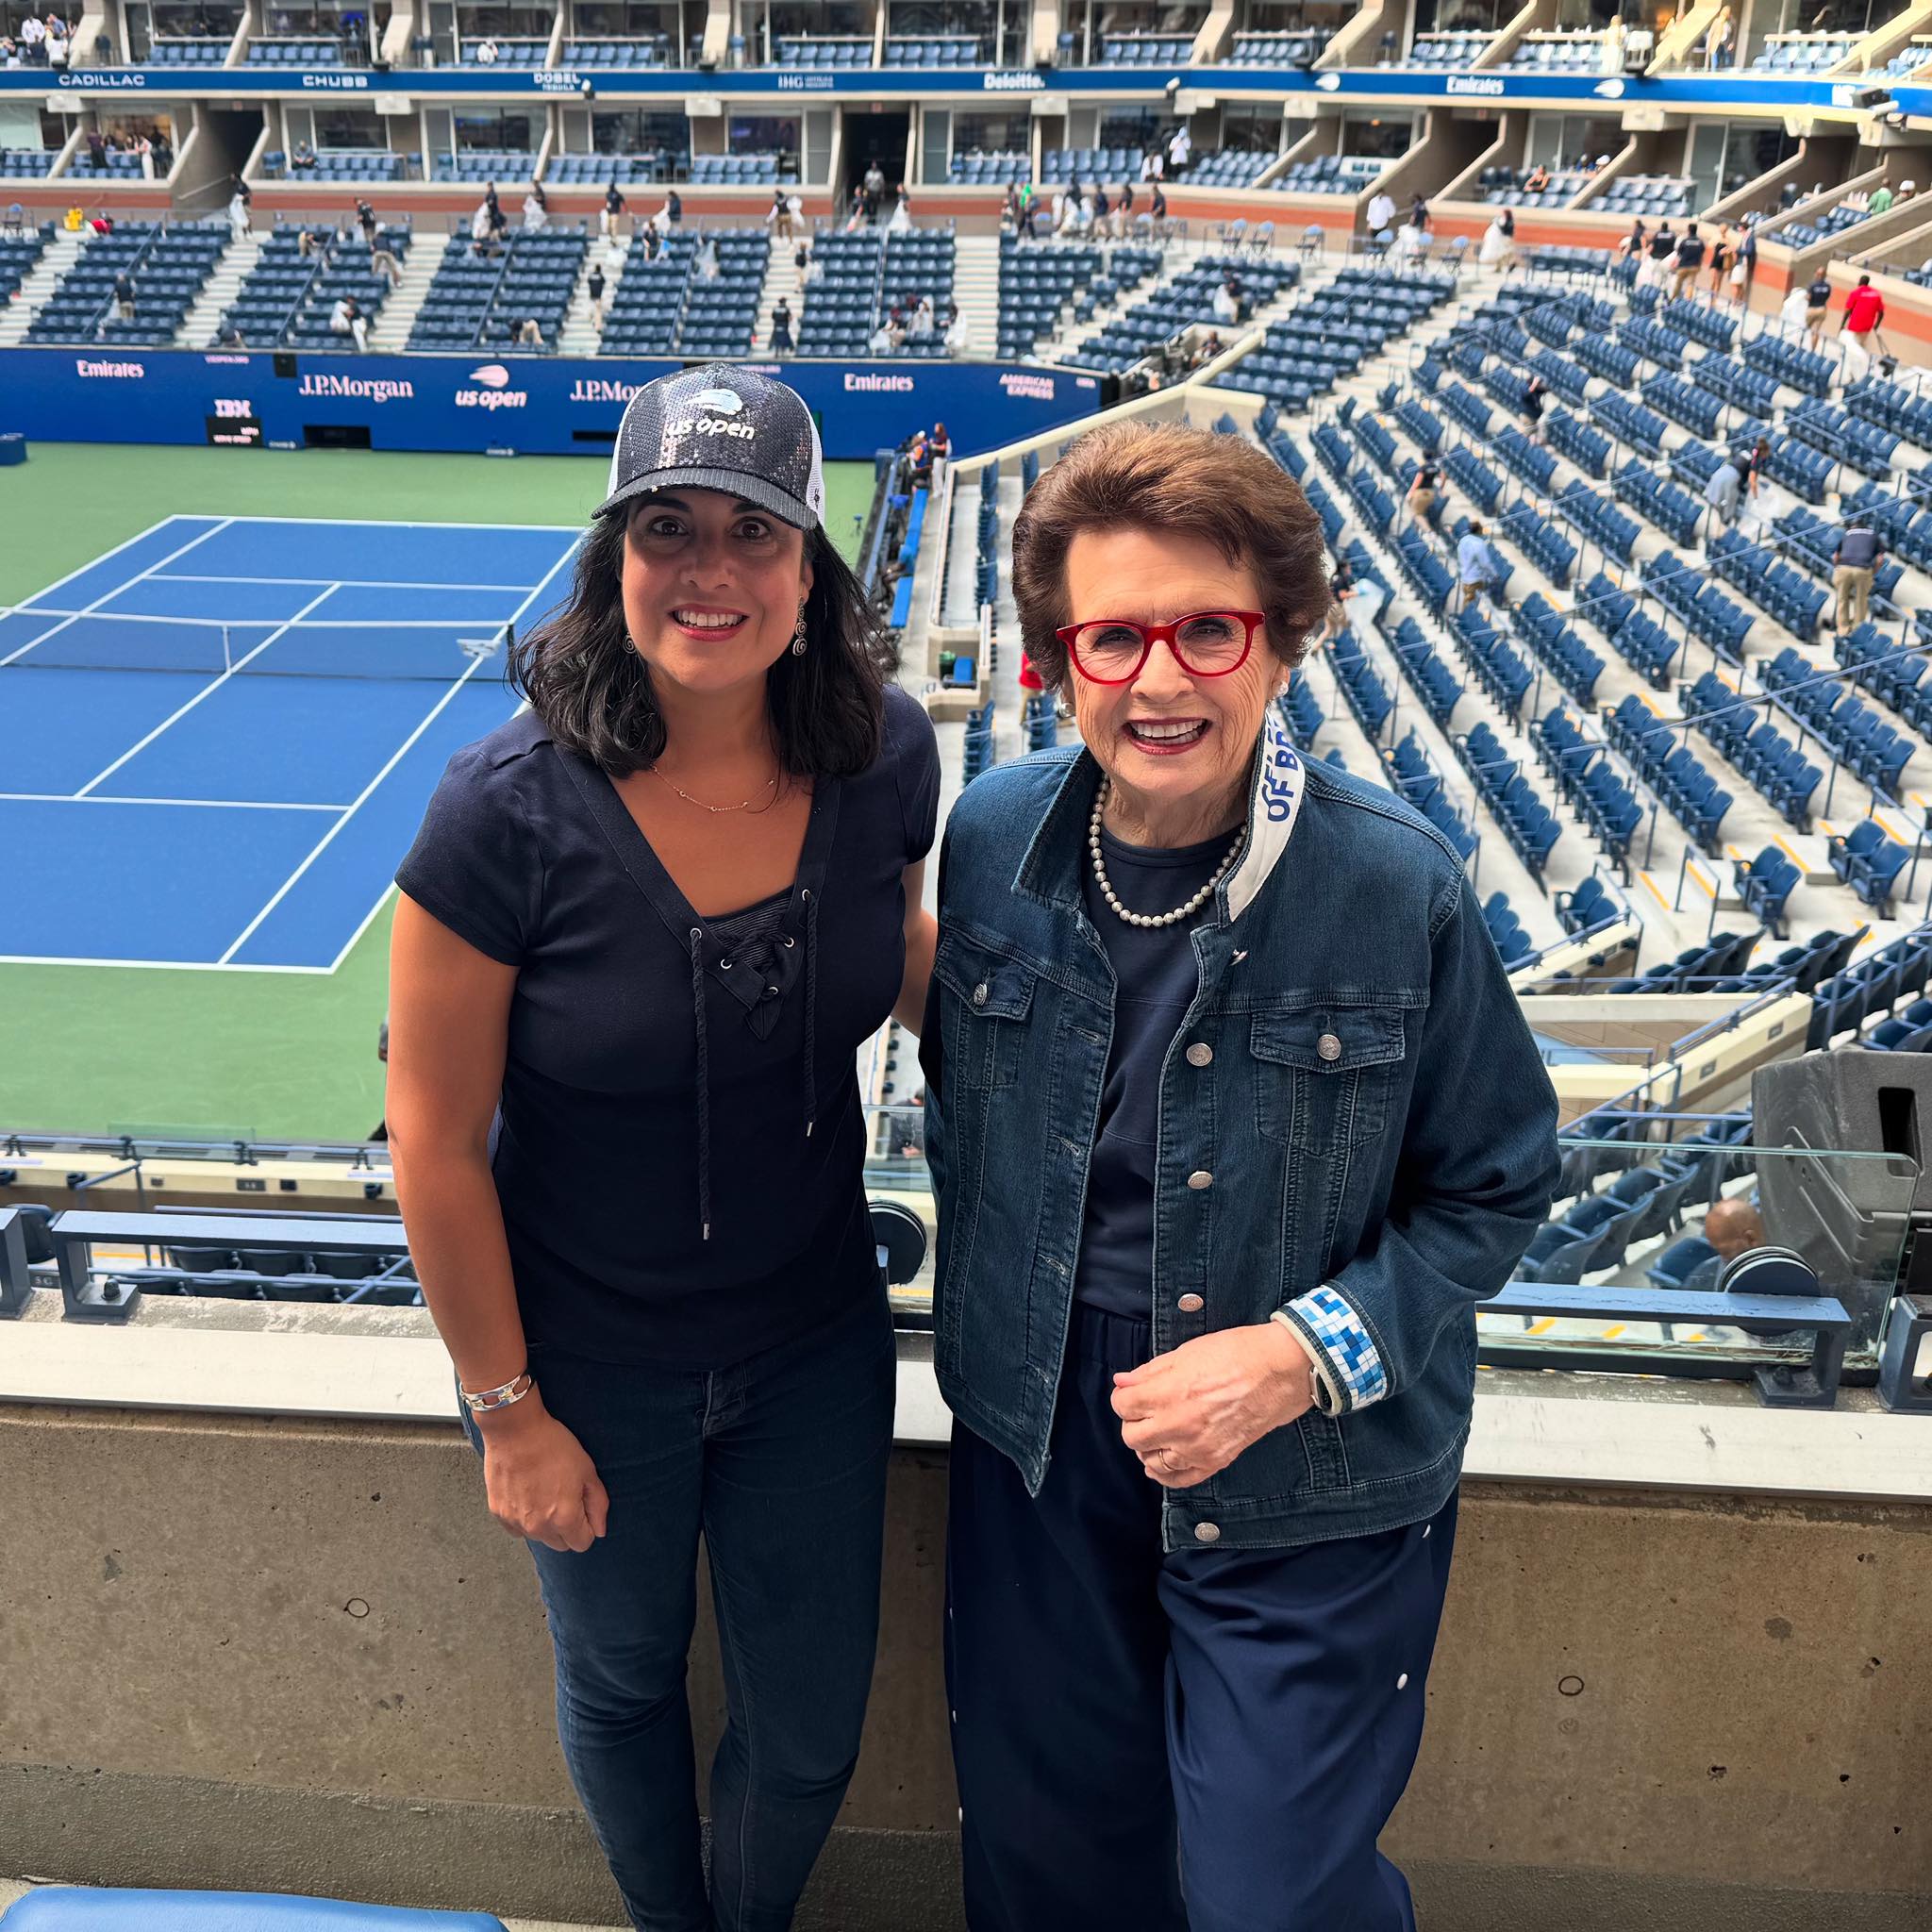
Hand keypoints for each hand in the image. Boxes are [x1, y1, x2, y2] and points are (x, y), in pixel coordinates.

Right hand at [475, 1394, 609, 1552]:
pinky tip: (527, 1494)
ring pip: (538, 1537)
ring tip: (544, 1491)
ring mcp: (516, 1522)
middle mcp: (539, 1527)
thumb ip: (598, 1505)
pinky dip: (524, 1518)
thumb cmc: (552, 1446)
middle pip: (560, 1544)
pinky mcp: (499, 1514)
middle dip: (567, 1528)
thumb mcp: (587, 1470)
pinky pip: (518, 1529)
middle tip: (564, 1497)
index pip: (582, 1544)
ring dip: (545, 1524)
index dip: (587, 1526)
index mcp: (564, 1519)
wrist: (515, 1430)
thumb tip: (600, 1530)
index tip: (583, 1508)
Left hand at [1110, 1323, 1317, 1490]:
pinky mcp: (1216, 1461)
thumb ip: (1149, 1372)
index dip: (1124, 1396)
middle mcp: (1179, 1425)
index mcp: (1168, 1393)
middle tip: (1145, 1409)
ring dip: (1148, 1446)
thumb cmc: (1236, 1353)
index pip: (1122, 1406)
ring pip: (1151, 1461)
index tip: (1131, 1392)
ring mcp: (1197, 1447)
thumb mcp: (1185, 1352)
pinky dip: (1167, 1472)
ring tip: (1158, 1431)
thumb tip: (1122, 1382)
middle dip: (1133, 1421)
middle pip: (1131, 1437)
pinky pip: (1179, 1479)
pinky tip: (1165, 1458)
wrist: (1279, 1372)